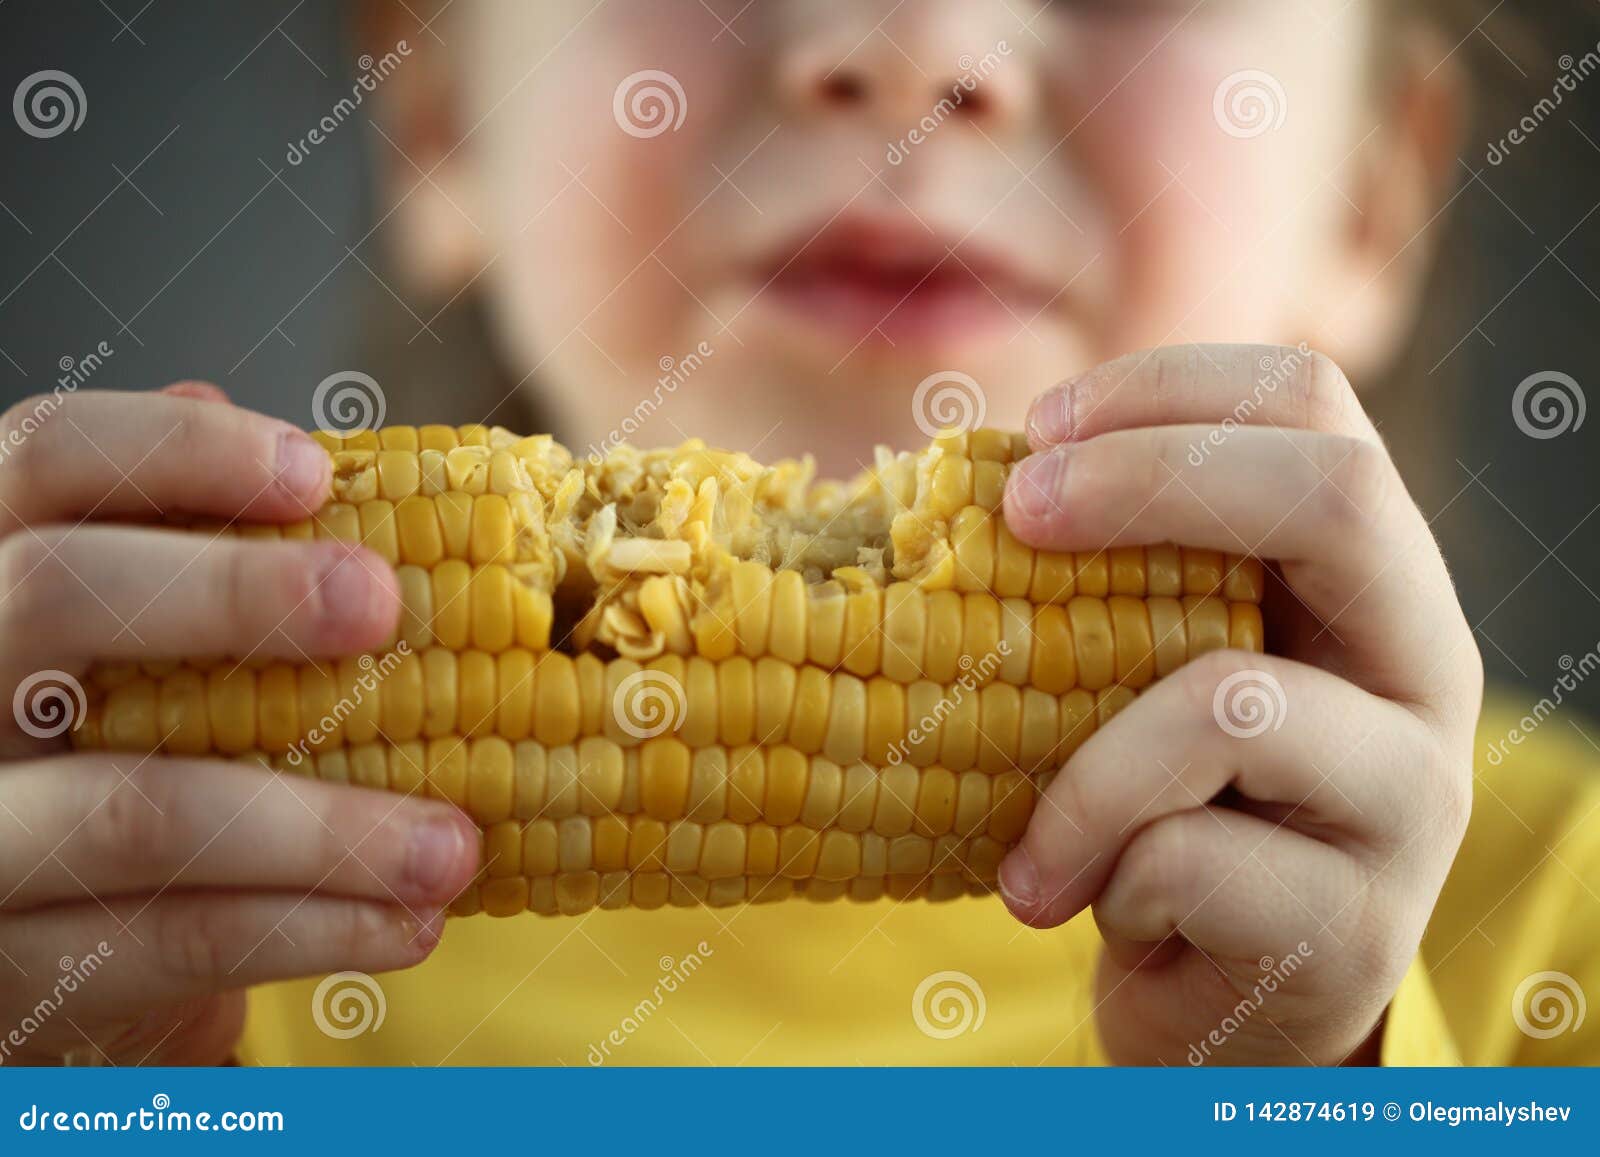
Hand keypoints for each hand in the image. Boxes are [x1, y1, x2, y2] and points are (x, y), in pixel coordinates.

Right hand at [0, 384, 479, 1064]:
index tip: (310, 473)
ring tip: (451, 843)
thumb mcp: (145, 638)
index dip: (171, 450)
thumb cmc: (133, 743)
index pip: (44, 458)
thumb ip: (203, 545)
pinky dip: (305, 931)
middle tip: (381, 604)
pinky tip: (407, 924)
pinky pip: (164, 942)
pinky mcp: (11, 966)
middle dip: (231, 593)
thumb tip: (337, 459)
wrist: (57, 934)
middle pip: (50, 595)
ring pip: (129, 809)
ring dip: (320, 828)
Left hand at [998, 345, 1481, 1065]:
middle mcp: (1420, 667)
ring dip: (1084, 774)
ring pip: (1230, 704)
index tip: (1032, 432)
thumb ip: (1109, 583)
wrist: (1219, 1007)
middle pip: (1335, 495)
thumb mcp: (1141, 675)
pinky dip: (1102, 877)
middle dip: (1148, 480)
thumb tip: (961, 485)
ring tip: (1029, 844)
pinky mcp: (1357, 926)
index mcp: (1364, 582)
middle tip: (1014, 516)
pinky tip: (1098, 908)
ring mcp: (1406, 799)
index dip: (1167, 390)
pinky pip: (1187, 859)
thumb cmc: (1161, 811)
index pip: (1313, 406)